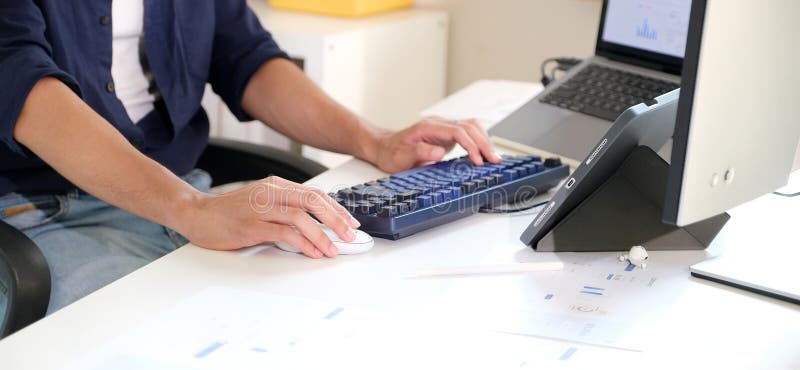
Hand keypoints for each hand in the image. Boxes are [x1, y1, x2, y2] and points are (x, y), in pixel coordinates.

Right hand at [177, 176, 359, 258]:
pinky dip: (301, 243)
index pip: (315, 194)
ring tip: (332, 249)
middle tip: (350, 235)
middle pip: (312, 201)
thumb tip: (318, 223)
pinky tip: (311, 252)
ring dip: (321, 234)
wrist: (197, 214)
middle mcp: (270, 192)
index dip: (337, 209)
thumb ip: (287, 207)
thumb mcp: (263, 202)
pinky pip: (283, 233)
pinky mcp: (250, 225)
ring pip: (300, 216)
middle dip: (336, 220)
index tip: (351, 223)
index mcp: (276, 185)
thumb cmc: (231, 212)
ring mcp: (260, 207)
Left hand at [370, 117, 502, 172]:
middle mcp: (439, 124)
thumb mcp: (401, 156)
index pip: (458, 131)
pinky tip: (484, 151)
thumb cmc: (392, 153)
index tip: (477, 160)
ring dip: (484, 140)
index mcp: (428, 127)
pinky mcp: (447, 135)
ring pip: (471, 127)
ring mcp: (444, 128)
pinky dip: (479, 141)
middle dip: (484, 143)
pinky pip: (468, 133)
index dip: (471, 145)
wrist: (384, 148)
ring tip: (494, 157)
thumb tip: (439, 152)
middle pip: (469, 127)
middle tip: (494, 160)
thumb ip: (420, 152)